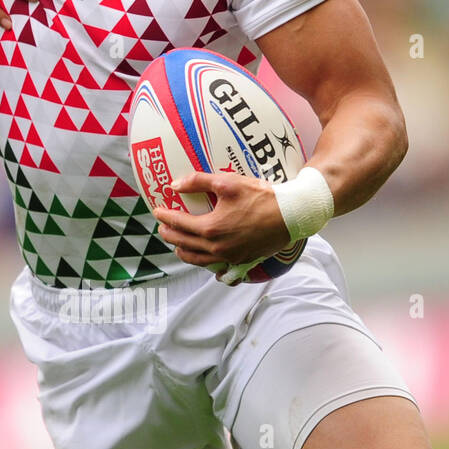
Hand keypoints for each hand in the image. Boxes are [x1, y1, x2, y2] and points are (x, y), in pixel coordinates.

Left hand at [151, 172, 289, 275]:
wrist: (291, 215)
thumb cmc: (261, 197)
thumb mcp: (228, 182)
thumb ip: (198, 181)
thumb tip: (174, 185)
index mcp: (210, 228)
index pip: (179, 223)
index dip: (165, 216)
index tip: (157, 210)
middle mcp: (217, 247)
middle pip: (184, 243)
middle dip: (170, 234)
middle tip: (163, 226)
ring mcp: (229, 257)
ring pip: (197, 259)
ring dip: (183, 251)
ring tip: (176, 244)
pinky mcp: (241, 261)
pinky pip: (215, 266)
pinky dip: (202, 262)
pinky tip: (201, 258)